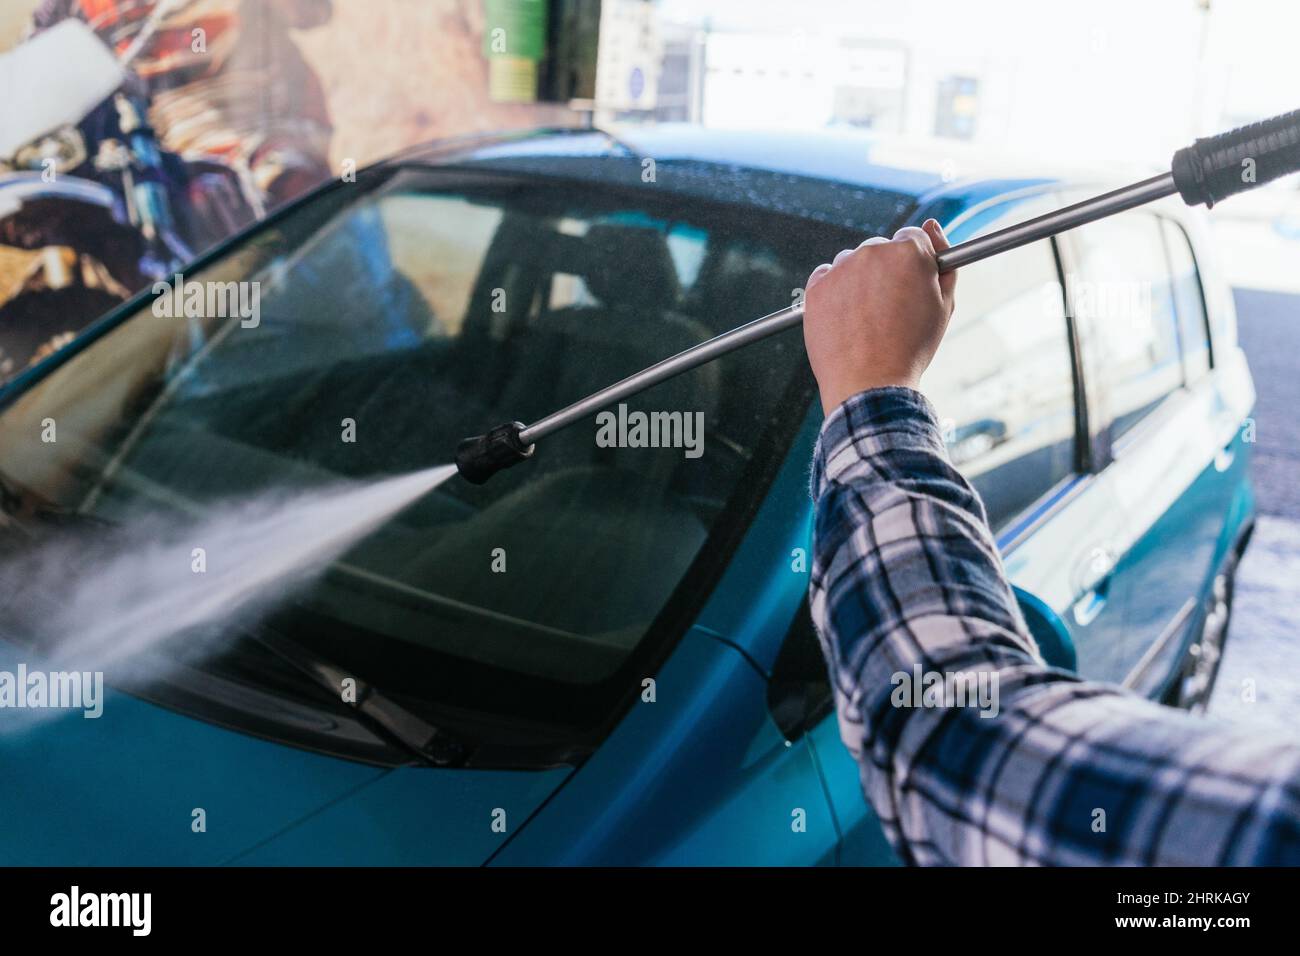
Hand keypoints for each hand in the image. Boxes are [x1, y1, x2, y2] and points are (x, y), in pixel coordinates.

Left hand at [803, 219, 957, 414]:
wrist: (870, 383)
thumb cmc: (911, 347)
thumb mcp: (944, 305)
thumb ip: (943, 260)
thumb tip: (932, 226)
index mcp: (908, 252)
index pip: (912, 237)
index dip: (914, 263)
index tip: (910, 284)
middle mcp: (872, 252)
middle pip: (880, 249)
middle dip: (886, 271)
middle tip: (889, 308)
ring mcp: (841, 269)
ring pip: (851, 262)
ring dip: (858, 280)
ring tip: (866, 319)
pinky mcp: (816, 287)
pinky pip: (826, 276)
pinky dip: (834, 291)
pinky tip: (846, 317)